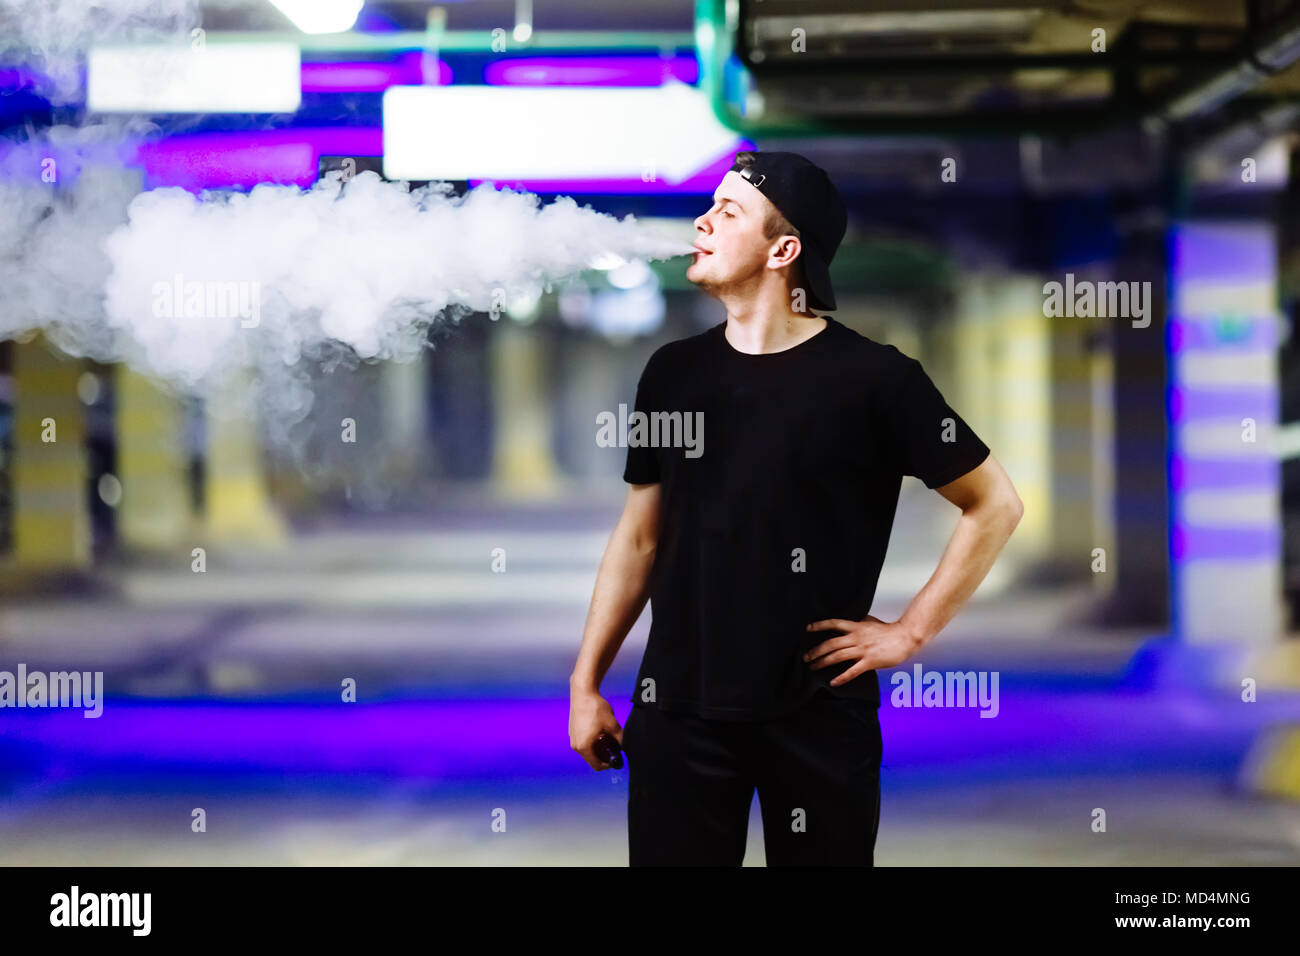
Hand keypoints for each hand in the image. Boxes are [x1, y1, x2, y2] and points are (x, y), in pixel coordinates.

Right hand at [569, 688, 622, 770]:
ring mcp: (572, 738)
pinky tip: (599, 730)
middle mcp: (575, 745)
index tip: (616, 759)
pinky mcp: (572, 731)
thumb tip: (624, 746)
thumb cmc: (596, 708)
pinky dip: (591, 741)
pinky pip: (583, 742)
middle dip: (603, 755)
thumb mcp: (612, 724)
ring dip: (597, 747)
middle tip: (613, 747)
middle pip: (591, 758)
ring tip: (607, 737)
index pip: (596, 765)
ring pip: (587, 750)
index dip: (608, 765)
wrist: (583, 692)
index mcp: (583, 746)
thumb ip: (620, 738)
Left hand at [803, 615, 922, 686]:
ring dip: (822, 662)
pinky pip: (852, 671)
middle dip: (816, 651)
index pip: (833, 624)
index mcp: (856, 627)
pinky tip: (833, 682)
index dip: (819, 626)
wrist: (906, 637)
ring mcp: (862, 650)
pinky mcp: (869, 662)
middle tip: (806, 657)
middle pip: (830, 643)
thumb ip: (859, 622)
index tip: (808, 629)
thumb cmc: (890, 630)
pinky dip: (841, 677)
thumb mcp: (871, 622)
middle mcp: (856, 638)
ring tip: (813, 667)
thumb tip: (851, 621)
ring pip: (837, 656)